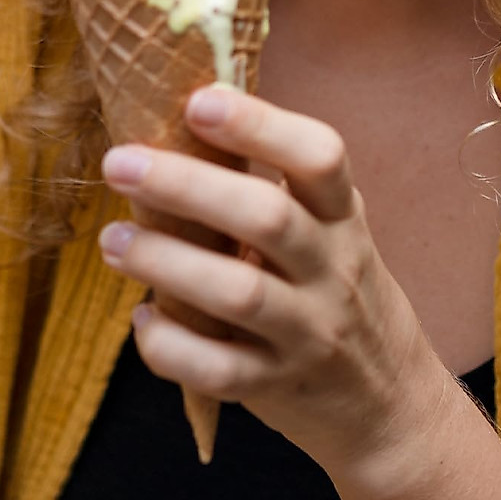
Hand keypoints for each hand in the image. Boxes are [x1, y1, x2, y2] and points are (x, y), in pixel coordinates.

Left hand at [98, 84, 451, 488]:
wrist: (389, 400)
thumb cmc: (334, 286)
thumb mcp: (328, 226)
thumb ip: (273, 182)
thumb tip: (180, 119)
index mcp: (341, 215)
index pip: (320, 156)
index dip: (261, 124)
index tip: (198, 100)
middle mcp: (333, 269)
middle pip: (267, 216)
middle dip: (186, 185)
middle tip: (119, 162)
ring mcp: (309, 332)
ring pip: (239, 293)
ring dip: (165, 261)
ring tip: (111, 240)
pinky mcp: (277, 387)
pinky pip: (218, 370)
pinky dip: (170, 345)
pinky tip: (143, 317)